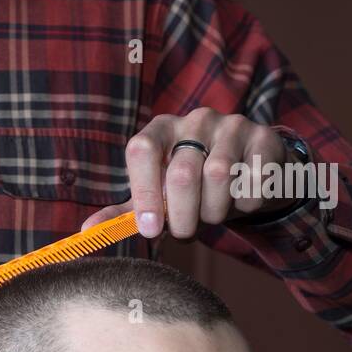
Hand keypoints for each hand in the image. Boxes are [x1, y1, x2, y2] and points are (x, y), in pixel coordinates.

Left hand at [79, 108, 293, 238]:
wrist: (247, 172)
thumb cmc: (193, 186)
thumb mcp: (157, 196)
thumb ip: (126, 212)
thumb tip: (87, 231)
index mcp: (160, 129)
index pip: (141, 150)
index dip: (144, 193)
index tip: (149, 228)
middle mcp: (195, 119)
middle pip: (182, 173)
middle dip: (182, 216)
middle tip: (185, 232)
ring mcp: (232, 124)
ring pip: (219, 178)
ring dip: (214, 211)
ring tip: (212, 214)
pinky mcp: (264, 137)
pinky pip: (252, 181)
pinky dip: (245, 203)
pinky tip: (241, 200)